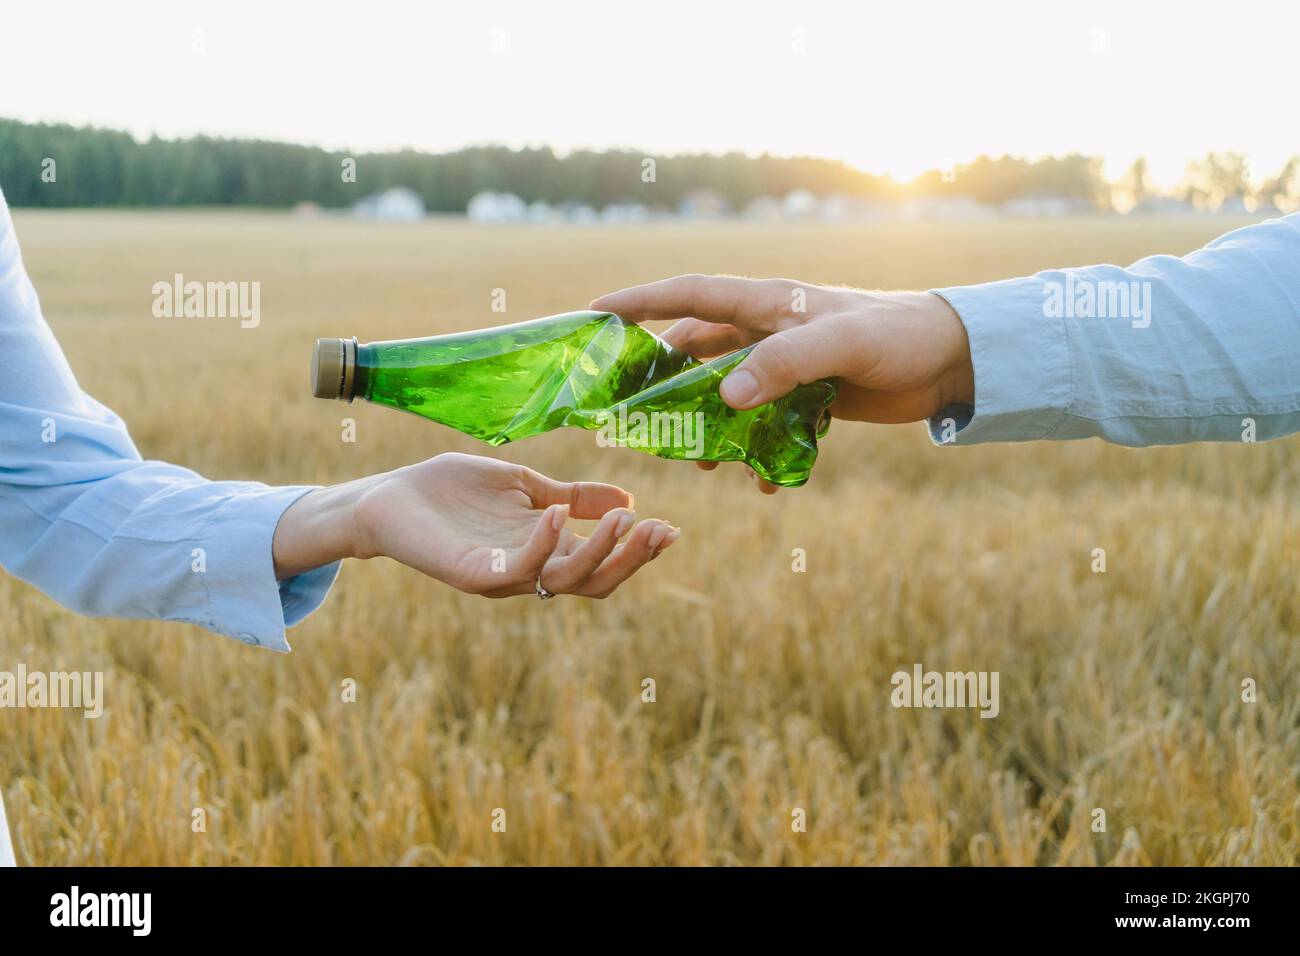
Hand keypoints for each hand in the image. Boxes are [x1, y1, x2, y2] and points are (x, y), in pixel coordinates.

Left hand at [273, 452, 678, 597]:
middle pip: (594, 583)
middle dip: (631, 559)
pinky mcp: (470, 573)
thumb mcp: (524, 485)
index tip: (671, 527)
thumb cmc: (452, 492)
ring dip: (598, 552)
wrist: (388, 496)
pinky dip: (542, 543)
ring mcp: (501, 576)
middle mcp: (528, 571)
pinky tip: (558, 513)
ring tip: (624, 519)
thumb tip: (629, 498)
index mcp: (545, 550)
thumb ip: (572, 495)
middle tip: (658, 529)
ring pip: (564, 582)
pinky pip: (516, 570)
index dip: (638, 551)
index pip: (602, 562)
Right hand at [591, 276, 974, 490]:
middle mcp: (767, 330)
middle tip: (635, 419)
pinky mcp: (806, 397)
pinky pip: (764, 424)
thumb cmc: (898, 335)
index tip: (593, 315)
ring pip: (726, 394)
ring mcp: (785, 365)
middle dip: (664, 384)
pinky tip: (763, 481)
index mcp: (766, 303)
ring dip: (709, 427)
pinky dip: (757, 452)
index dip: (638, 302)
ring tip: (700, 461)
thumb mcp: (841, 344)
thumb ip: (783, 365)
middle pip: (695, 353)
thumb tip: (725, 400)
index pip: (688, 296)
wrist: (952, 360)